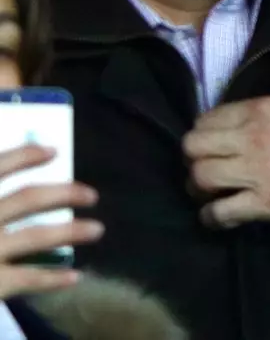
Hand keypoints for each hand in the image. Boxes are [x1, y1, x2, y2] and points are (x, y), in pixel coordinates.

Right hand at [0, 145, 103, 299]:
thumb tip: (0, 171)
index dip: (26, 156)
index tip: (53, 151)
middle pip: (27, 199)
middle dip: (63, 193)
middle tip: (91, 194)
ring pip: (36, 236)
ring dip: (72, 231)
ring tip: (97, 229)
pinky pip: (25, 280)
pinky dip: (51, 279)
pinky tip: (75, 276)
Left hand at [184, 93, 269, 227]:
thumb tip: (250, 112)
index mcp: (264, 111)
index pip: (208, 119)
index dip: (203, 133)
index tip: (209, 144)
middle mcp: (254, 138)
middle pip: (194, 147)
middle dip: (194, 158)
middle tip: (205, 166)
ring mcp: (258, 173)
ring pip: (200, 178)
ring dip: (199, 187)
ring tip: (209, 192)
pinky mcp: (266, 204)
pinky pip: (219, 212)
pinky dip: (211, 216)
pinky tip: (217, 216)